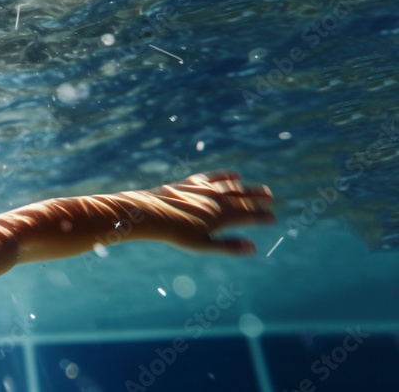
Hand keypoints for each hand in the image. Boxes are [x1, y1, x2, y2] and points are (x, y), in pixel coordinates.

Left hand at [142, 170, 273, 253]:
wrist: (152, 213)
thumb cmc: (176, 234)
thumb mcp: (203, 245)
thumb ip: (228, 246)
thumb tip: (253, 248)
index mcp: (223, 217)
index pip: (250, 216)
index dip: (263, 217)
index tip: (272, 219)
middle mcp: (218, 200)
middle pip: (244, 198)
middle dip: (259, 199)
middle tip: (270, 200)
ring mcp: (206, 189)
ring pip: (233, 187)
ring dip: (247, 188)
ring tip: (259, 189)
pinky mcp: (194, 181)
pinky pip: (215, 176)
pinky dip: (226, 176)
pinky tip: (234, 176)